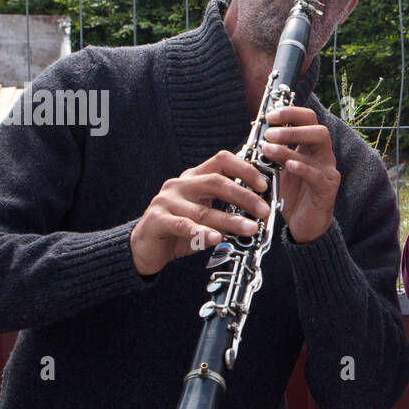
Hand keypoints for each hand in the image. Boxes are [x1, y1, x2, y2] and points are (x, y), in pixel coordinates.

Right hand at [130, 149, 270, 276]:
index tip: (263, 185)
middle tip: (263, 211)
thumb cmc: (180, 229)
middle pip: (215, 182)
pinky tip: (216, 239)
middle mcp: (180, 185)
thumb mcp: (206, 216)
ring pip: (203, 209)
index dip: (244, 169)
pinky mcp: (157, 220)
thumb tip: (257, 216)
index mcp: (194, 177)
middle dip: (243, 196)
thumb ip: (226, 212)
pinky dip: (201, 232)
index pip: (221, 161)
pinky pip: (182, 225)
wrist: (145, 247)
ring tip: (250, 229)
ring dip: (230, 220)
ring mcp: (167, 201)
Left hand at [262, 105, 339, 244]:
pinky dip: (302, 168)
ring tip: (268, 148)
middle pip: (318, 129)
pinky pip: (317, 174)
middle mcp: (323, 156)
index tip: (270, 116)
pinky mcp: (327, 189)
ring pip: (318, 147)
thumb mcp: (277, 170)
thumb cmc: (290, 196)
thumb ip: (270, 153)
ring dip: (291, 144)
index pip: (308, 119)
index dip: (291, 112)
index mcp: (311, 147)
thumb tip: (253, 137)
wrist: (301, 226)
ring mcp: (328, 171)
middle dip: (293, 126)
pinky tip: (287, 166)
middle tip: (269, 132)